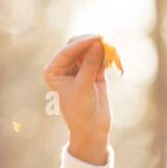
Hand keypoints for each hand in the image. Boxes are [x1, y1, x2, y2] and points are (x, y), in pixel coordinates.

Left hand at [42, 34, 109, 164]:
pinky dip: (106, 56)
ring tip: (111, 49)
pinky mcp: (92, 72)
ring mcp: (79, 69)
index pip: (67, 51)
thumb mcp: (84, 86)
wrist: (91, 129)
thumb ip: (90, 63)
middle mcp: (64, 67)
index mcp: (54, 70)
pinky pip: (99, 58)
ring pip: (89, 50)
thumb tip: (98, 42)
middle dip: (91, 43)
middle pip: (78, 46)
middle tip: (105, 41)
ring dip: (100, 48)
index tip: (96, 38)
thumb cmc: (80, 110)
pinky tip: (112, 55)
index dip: (82, 43)